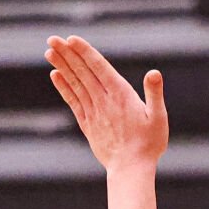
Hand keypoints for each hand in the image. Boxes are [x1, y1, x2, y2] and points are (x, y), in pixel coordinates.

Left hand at [46, 36, 168, 172]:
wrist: (130, 169)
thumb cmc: (149, 144)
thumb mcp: (159, 117)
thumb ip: (155, 93)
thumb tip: (154, 73)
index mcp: (122, 95)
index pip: (100, 68)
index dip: (85, 52)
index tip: (71, 39)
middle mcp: (104, 101)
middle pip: (83, 72)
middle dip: (67, 54)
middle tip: (53, 38)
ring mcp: (93, 112)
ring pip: (75, 84)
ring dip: (62, 66)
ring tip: (49, 51)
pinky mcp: (87, 124)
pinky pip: (73, 101)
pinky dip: (63, 87)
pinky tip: (55, 75)